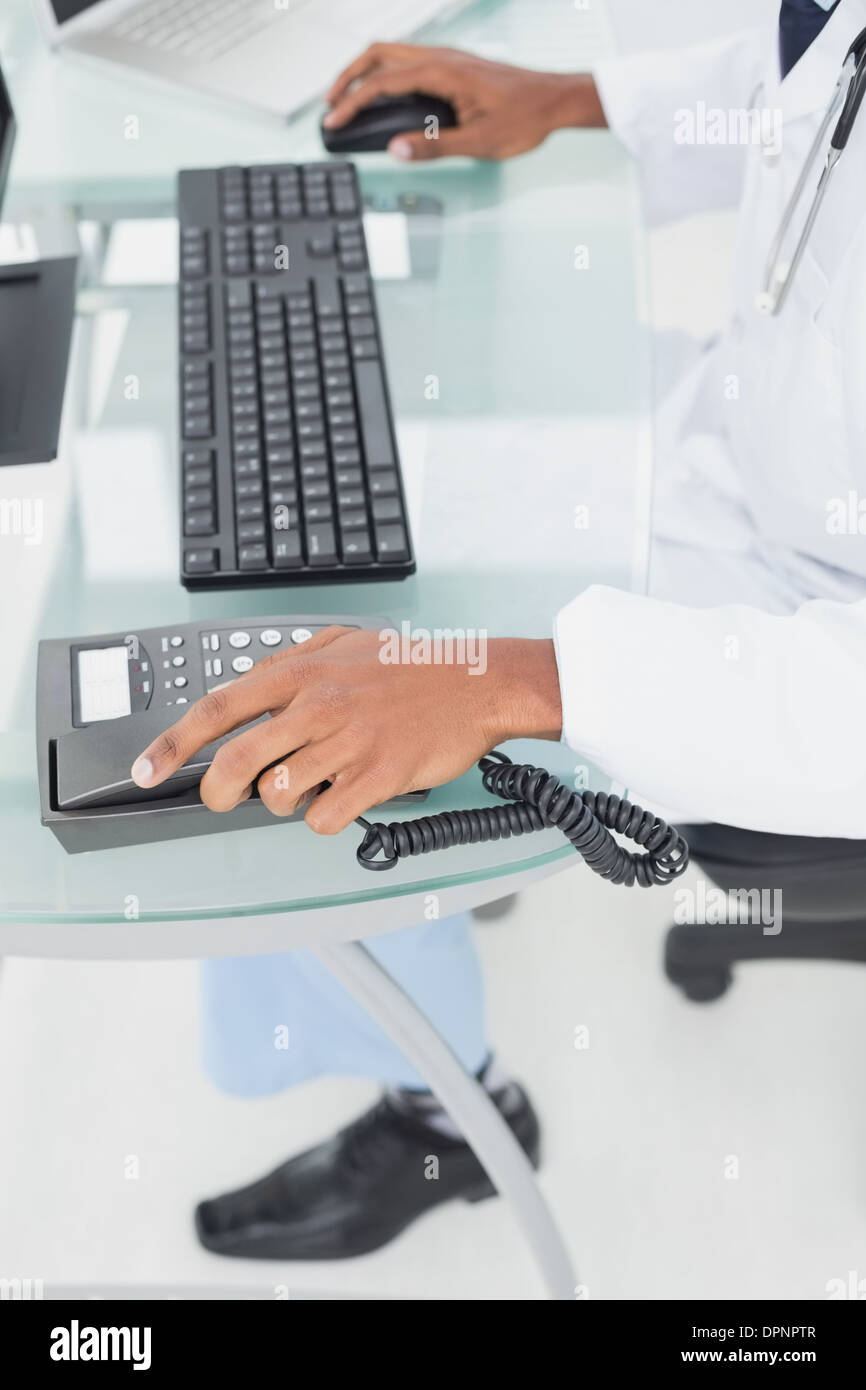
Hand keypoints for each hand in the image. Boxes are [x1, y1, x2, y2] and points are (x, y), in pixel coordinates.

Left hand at [131, 626, 561, 834]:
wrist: (478, 684)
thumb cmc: (413, 668)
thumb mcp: (343, 642)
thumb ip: (290, 659)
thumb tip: (246, 680)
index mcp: (302, 673)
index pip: (216, 709)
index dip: (171, 744)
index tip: (147, 770)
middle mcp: (318, 706)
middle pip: (236, 761)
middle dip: (216, 792)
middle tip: (220, 799)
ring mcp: (349, 742)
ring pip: (278, 794)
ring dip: (281, 801)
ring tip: (307, 787)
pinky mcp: (379, 775)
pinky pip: (326, 818)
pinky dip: (323, 818)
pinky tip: (341, 798)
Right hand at [323, 44, 605, 160]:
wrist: (554, 100)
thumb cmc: (525, 117)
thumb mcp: (479, 143)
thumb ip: (434, 147)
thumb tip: (397, 150)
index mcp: (442, 72)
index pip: (382, 82)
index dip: (352, 102)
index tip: (333, 120)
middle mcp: (441, 57)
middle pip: (378, 54)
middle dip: (348, 76)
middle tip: (331, 104)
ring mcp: (446, 58)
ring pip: (392, 53)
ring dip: (365, 72)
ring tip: (349, 98)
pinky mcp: (453, 66)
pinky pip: (408, 60)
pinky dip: (386, 74)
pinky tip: (385, 96)